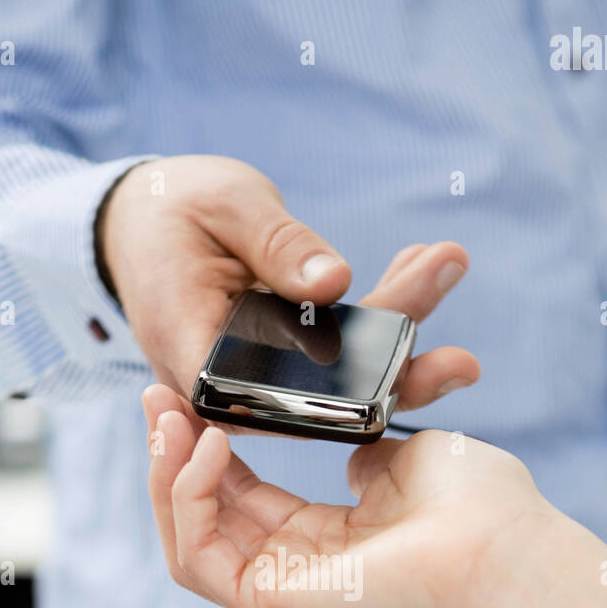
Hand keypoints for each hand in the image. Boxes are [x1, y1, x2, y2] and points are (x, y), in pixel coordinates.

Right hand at [98, 156, 477, 417]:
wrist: (142, 220)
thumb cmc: (171, 209)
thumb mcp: (222, 206)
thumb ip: (275, 244)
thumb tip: (336, 283)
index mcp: (195, 358)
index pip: (273, 401)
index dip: (342, 398)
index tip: (403, 370)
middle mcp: (228, 387)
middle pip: (321, 399)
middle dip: (396, 373)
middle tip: (464, 360)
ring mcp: (259, 378)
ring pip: (341, 377)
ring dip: (401, 331)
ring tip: (450, 268)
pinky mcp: (285, 360)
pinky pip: (340, 349)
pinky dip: (384, 312)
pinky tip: (428, 264)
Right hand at [145, 412, 561, 607]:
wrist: (497, 543)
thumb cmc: (474, 505)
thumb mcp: (401, 461)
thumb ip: (363, 458)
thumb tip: (352, 449)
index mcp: (324, 547)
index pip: (241, 499)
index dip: (208, 447)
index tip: (187, 394)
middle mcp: (294, 578)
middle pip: (201, 518)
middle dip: (170, 452)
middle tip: (156, 394)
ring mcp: (278, 597)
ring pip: (186, 538)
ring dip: (166, 471)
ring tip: (168, 414)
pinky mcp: (270, 605)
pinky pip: (197, 550)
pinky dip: (188, 494)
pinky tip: (208, 442)